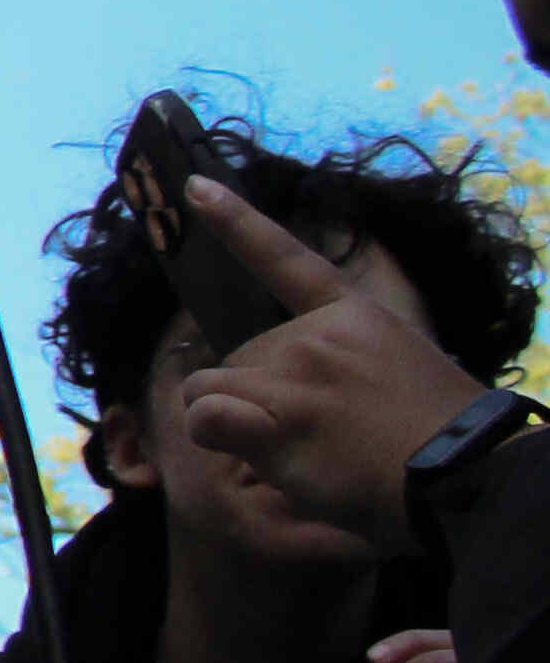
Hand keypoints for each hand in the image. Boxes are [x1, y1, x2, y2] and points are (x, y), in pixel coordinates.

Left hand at [168, 179, 489, 555]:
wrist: (466, 475)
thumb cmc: (439, 444)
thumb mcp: (402, 374)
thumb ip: (344, 366)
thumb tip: (295, 393)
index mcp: (354, 316)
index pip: (284, 258)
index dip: (236, 221)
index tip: (195, 187)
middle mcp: (316, 334)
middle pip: (234, 358)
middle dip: (254, 402)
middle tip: (319, 438)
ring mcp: (294, 369)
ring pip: (207, 389)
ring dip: (233, 422)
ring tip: (299, 449)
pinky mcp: (275, 413)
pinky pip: (205, 415)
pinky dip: (217, 436)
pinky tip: (263, 450)